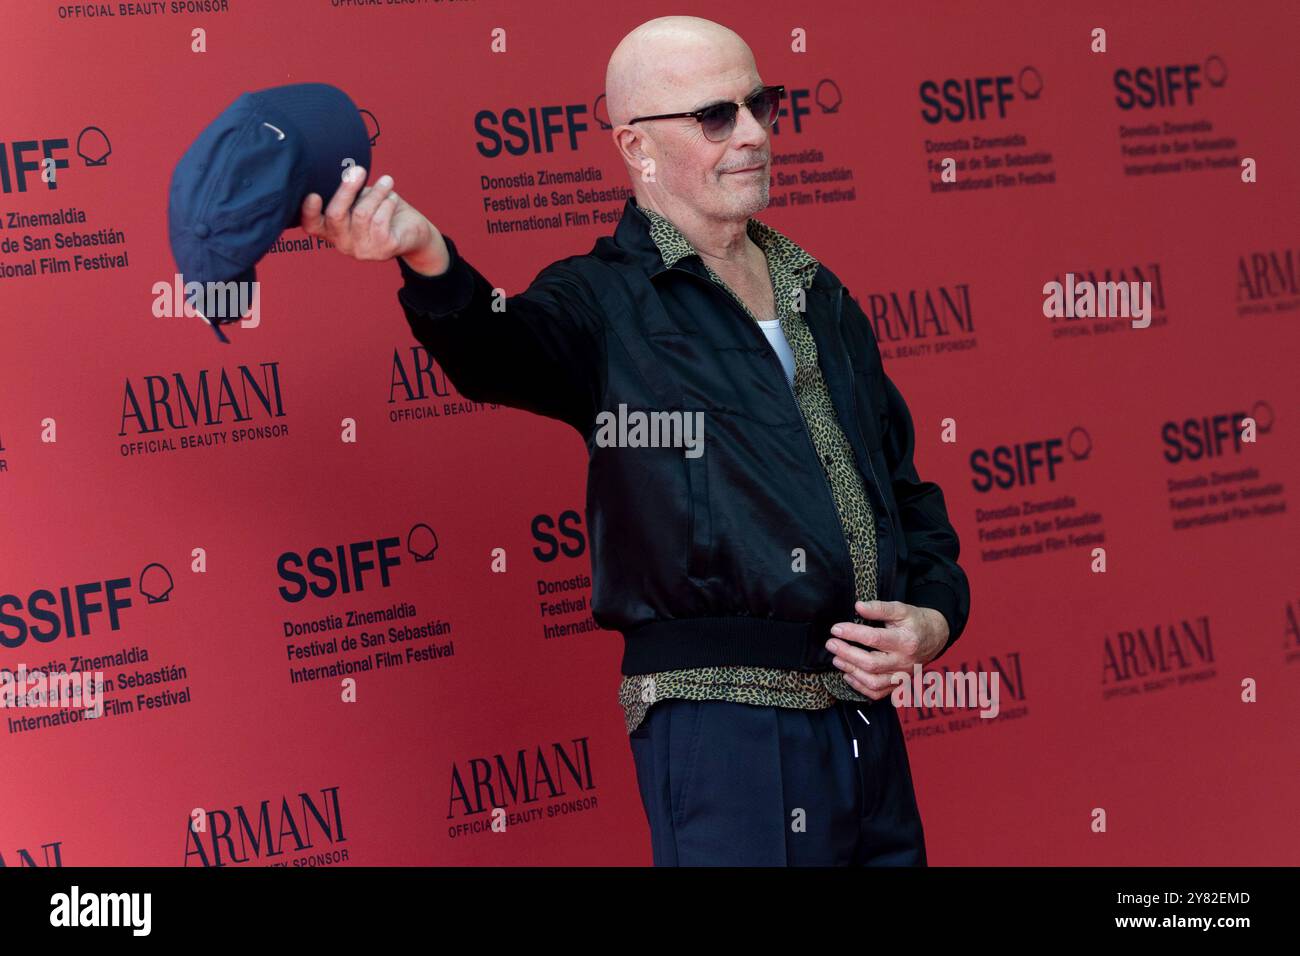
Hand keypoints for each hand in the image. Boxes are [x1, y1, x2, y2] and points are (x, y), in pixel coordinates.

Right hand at [300, 165, 447, 274]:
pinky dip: (388, 202)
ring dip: (376, 192)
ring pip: (362, 213)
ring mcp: (363, 250)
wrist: (413, 230)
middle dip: (347, 189)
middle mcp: (343, 243)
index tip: (313, 195)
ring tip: (387, 181)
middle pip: (336, 215)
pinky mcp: (384, 249)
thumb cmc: (381, 210)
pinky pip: (381, 220)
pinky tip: (392, 197)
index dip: (309, 211)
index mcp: (332, 230)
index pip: (312, 225)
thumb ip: (350, 193)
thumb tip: (349, 174)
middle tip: (359, 170)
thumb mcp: (361, 199)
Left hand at [824, 599, 949, 700]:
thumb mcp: (901, 609)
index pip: (874, 639)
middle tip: (831, 644)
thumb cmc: (915, 622)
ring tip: (836, 659)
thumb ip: (880, 608)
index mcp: (906, 641)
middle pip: (871, 664)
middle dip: (847, 654)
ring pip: (873, 682)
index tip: (836, 629)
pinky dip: (860, 687)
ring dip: (851, 671)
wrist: (935, 637)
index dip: (852, 634)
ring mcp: (901, 676)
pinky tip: (848, 675)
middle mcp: (904, 662)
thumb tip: (858, 606)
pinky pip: (877, 693)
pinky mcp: (898, 684)